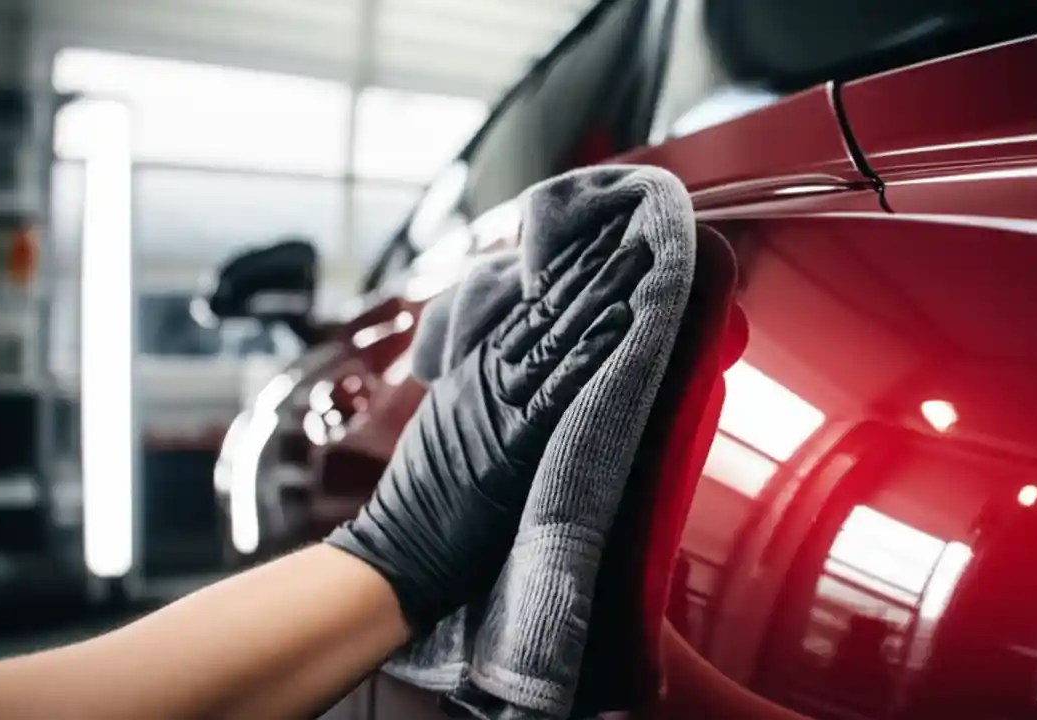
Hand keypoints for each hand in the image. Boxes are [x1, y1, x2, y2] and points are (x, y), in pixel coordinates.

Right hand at [328, 226, 652, 632]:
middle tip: (629, 224)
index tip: (598, 236)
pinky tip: (623, 322)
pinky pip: (560, 387)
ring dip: (600, 293)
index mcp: (472, 371)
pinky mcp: (513, 442)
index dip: (564, 271)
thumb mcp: (448, 428)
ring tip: (639, 255)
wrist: (397, 548)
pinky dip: (591, 352)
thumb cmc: (424, 500)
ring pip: (556, 334)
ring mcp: (498, 404)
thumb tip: (512, 376)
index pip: (525, 308)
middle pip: (545, 308)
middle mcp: (485, 375)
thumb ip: (479, 396)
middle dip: (588, 266)